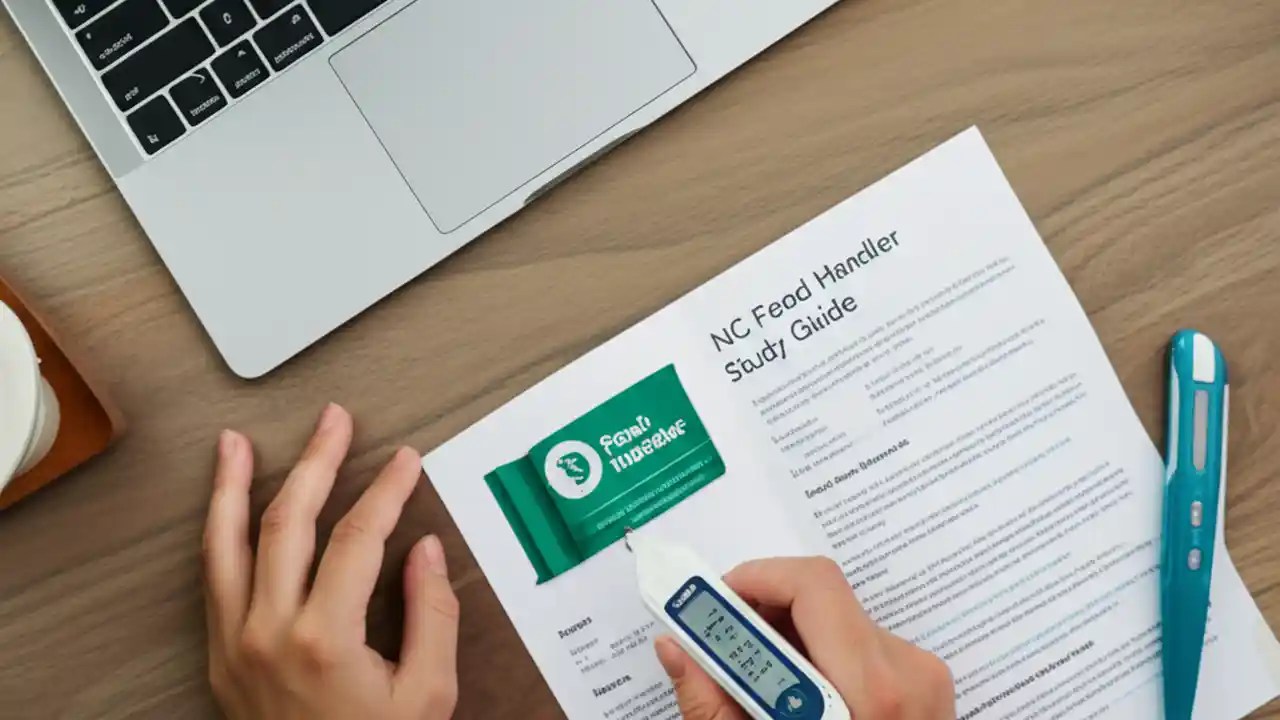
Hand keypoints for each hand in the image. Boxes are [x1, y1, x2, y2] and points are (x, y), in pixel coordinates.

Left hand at [203, 404, 460, 719]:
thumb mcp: (427, 696)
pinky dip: (217, 533)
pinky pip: (212, 577)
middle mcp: (268, 633)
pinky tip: (224, 508)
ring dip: (231, 486)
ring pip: (225, 543)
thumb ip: (431, 616)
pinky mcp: (222, 656)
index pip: (356, 539)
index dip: (385, 492)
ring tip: (234, 444)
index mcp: (324, 639)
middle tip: (333, 421)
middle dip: (315, 462)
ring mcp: (236, 643)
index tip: (405, 462)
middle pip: (287, 523)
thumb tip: (424, 550)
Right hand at [655, 557, 954, 719]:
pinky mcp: (929, 687)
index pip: (811, 585)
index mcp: (868, 689)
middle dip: (763, 611)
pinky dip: (823, 657)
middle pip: (824, 596)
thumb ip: (711, 705)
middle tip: (722, 646)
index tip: (710, 606)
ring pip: (841, 619)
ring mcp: (924, 677)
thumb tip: (675, 650)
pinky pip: (864, 645)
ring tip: (759, 686)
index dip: (752, 580)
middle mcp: (906, 671)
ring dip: (792, 637)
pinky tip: (800, 701)